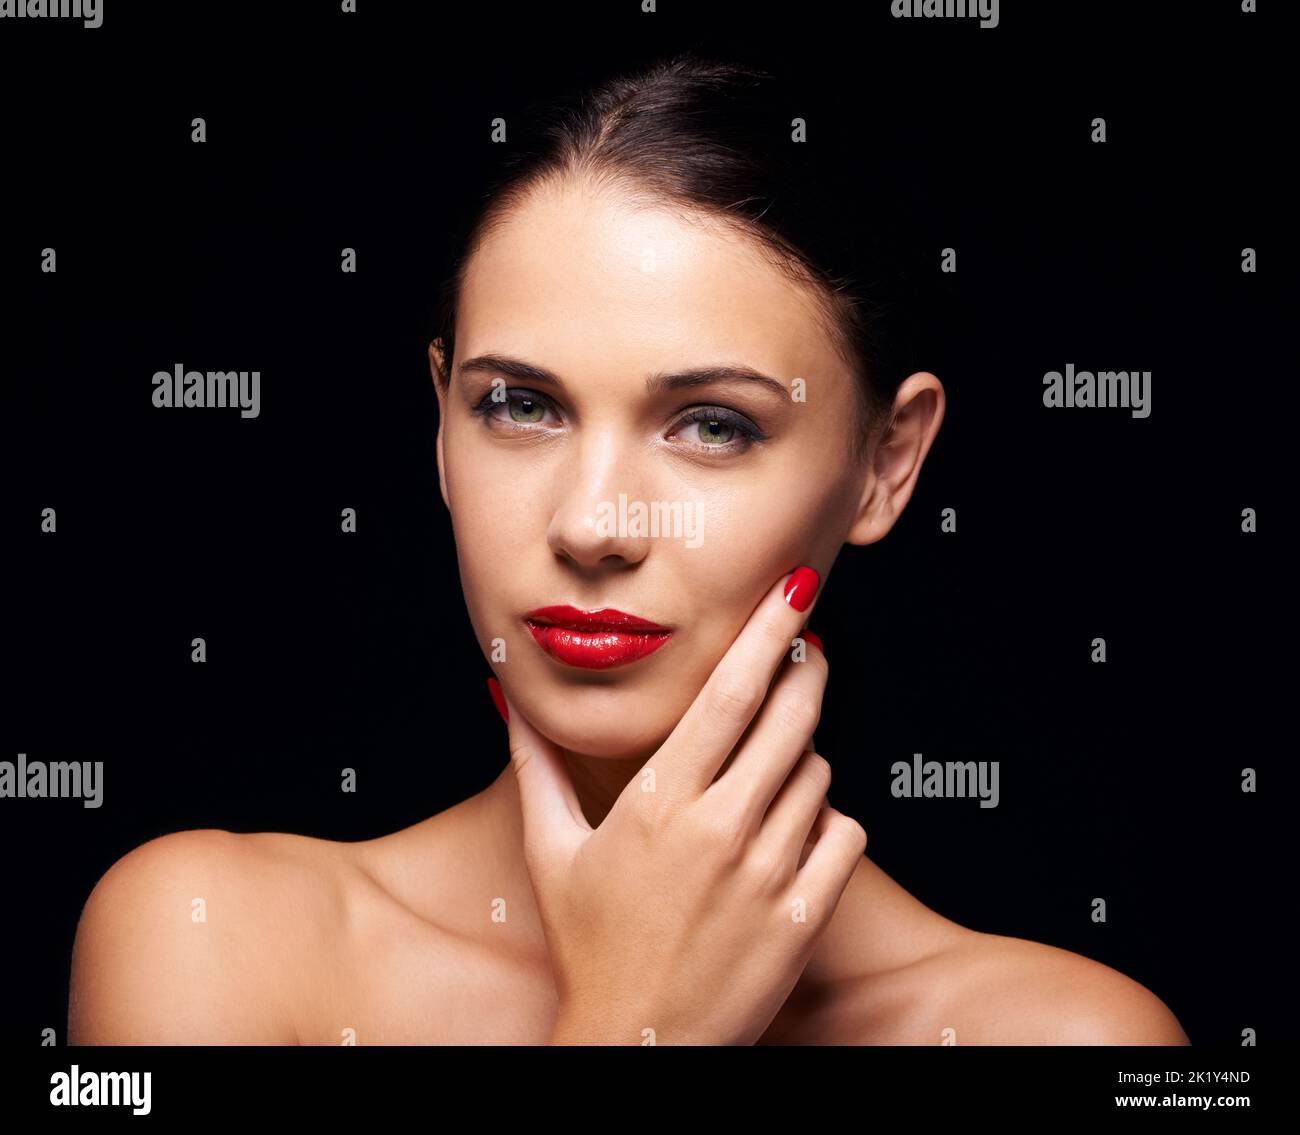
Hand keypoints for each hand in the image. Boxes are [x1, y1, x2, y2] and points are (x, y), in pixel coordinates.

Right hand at [501, 566, 866, 1044]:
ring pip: (819, 773)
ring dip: (804, 757)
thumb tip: (507, 700)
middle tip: (806, 652)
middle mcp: (720, 829)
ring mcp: (768, 874)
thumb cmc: (590, 945)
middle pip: (793, 716)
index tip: (795, 590)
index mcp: (658, 802)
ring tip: (771, 770)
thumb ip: (535, 767)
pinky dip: (828, 821)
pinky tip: (793, 831)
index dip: (770, 631)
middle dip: (808, 670)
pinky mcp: (804, 916)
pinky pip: (845, 832)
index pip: (731, 692)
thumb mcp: (551, 851)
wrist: (638, 1048)